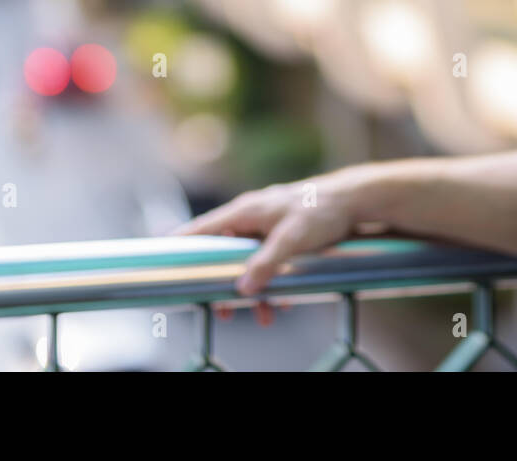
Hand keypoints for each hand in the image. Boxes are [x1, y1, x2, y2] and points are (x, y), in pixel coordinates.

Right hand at [171, 169, 368, 296]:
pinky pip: (266, 262)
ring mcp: (266, 226)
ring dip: (253, 290)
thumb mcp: (293, 238)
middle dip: (222, 283)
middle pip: (222, 252)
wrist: (354, 201)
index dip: (180, 243)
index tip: (161, 259)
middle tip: (220, 308)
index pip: (202, 228)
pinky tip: (284, 302)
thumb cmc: (321, 210)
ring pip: (246, 261)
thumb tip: (244, 288)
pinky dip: (272, 283)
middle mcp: (251, 217)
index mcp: (246, 210)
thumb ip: (267, 262)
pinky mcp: (282, 235)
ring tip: (262, 315)